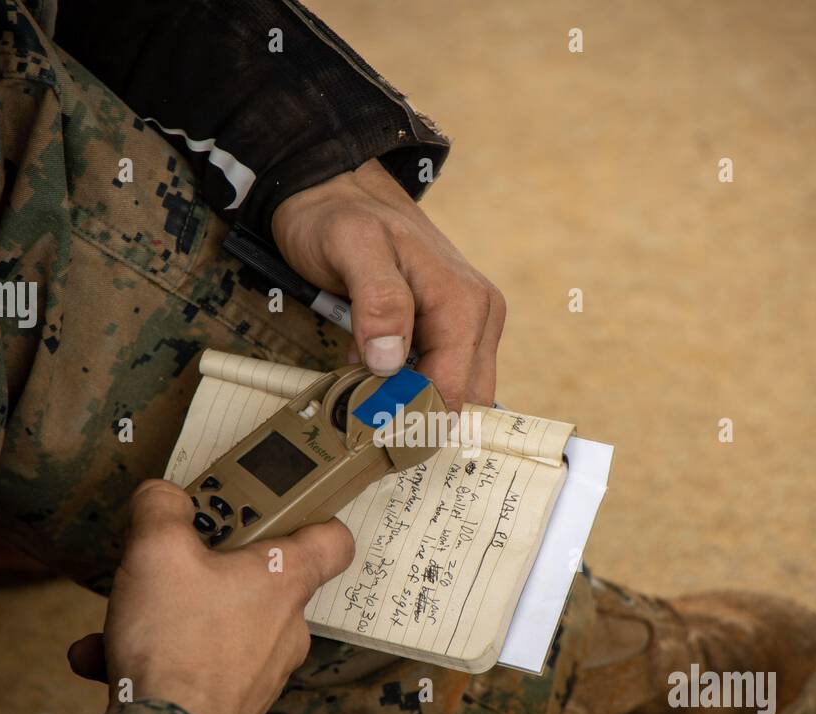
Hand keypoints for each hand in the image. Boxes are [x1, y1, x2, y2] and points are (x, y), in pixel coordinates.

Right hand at [67, 480, 353, 713]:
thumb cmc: (176, 640)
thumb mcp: (156, 551)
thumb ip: (161, 508)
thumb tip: (164, 494)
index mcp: (285, 581)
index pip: (334, 542)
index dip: (314, 519)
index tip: (281, 511)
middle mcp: (286, 628)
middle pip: (260, 583)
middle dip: (208, 571)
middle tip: (171, 562)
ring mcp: (262, 672)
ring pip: (215, 627)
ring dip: (165, 620)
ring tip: (119, 621)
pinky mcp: (233, 706)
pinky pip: (194, 668)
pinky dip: (154, 661)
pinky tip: (100, 660)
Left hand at [271, 158, 505, 411]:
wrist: (335, 187)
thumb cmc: (338, 216)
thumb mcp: (351, 247)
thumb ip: (377, 301)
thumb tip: (391, 362)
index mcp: (464, 302)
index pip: (451, 389)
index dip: (411, 415)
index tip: (368, 424)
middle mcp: (480, 314)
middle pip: (461, 399)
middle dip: (415, 414)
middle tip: (363, 412)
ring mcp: (471, 322)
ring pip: (454, 392)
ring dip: (411, 401)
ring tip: (364, 388)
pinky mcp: (453, 327)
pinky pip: (441, 374)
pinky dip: (409, 385)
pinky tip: (375, 371)